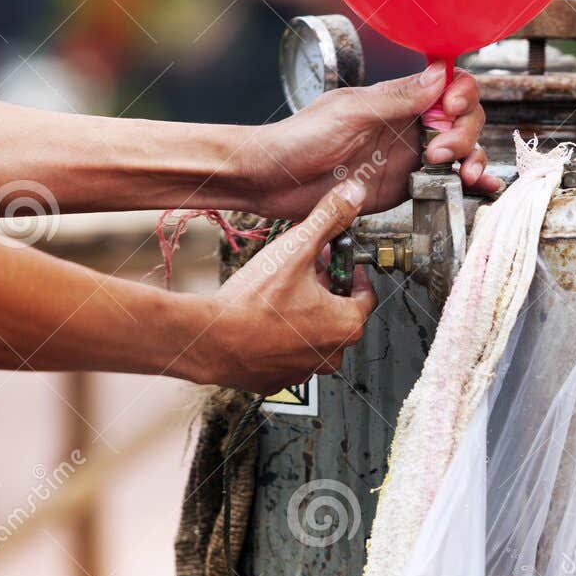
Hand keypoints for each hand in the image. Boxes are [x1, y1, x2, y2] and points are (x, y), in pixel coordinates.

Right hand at [187, 179, 375, 392]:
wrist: (210, 340)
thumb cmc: (252, 304)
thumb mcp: (295, 250)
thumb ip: (327, 220)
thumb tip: (352, 196)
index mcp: (346, 325)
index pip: (365, 294)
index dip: (348, 270)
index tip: (334, 259)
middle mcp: (331, 354)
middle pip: (339, 314)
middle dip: (325, 290)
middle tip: (303, 270)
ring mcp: (304, 370)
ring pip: (313, 335)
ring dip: (303, 314)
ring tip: (280, 293)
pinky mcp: (277, 379)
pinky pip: (287, 354)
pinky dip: (279, 337)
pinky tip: (262, 318)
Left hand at [243, 63, 501, 221]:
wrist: (271, 181)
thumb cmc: (298, 140)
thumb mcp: (349, 113)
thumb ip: (397, 99)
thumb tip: (440, 75)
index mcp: (395, 99)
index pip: (447, 86)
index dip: (460, 95)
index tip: (451, 109)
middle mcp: (407, 126)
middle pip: (462, 120)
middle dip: (464, 134)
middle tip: (439, 153)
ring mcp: (407, 157)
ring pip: (460, 152)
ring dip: (473, 159)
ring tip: (463, 175)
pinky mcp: (403, 187)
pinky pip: (443, 183)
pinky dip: (467, 184)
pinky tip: (480, 188)